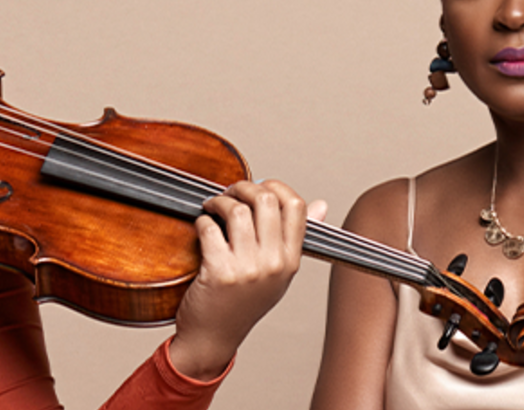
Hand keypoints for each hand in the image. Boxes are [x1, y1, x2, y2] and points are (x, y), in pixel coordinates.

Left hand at [168, 179, 326, 380]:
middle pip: (266, 199)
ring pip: (237, 210)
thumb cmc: (243, 303)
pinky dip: (202, 220)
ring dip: (220, 201)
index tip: (259, 187)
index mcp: (291, 260)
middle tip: (230, 193)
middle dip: (243, 187)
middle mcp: (274, 263)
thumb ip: (296, 237)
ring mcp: (248, 268)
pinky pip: (210, 227)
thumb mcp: (279, 272)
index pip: (296, 205)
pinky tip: (202, 225)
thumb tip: (321, 205)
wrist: (213, 338)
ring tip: (213, 207)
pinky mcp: (219, 272)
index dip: (275, 186)